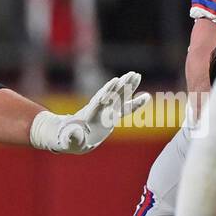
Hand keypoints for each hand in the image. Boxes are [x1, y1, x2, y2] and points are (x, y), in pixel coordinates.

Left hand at [31, 72, 149, 153]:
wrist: (70, 138)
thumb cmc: (70, 141)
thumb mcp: (70, 141)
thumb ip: (72, 137)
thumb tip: (74, 133)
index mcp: (89, 115)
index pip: (99, 101)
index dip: (107, 91)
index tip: (115, 80)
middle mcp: (99, 111)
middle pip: (111, 95)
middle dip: (120, 86)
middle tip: (132, 74)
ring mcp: (106, 112)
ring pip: (118, 98)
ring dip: (127, 87)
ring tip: (137, 75)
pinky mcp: (111, 117)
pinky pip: (124, 108)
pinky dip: (133, 102)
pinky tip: (145, 96)